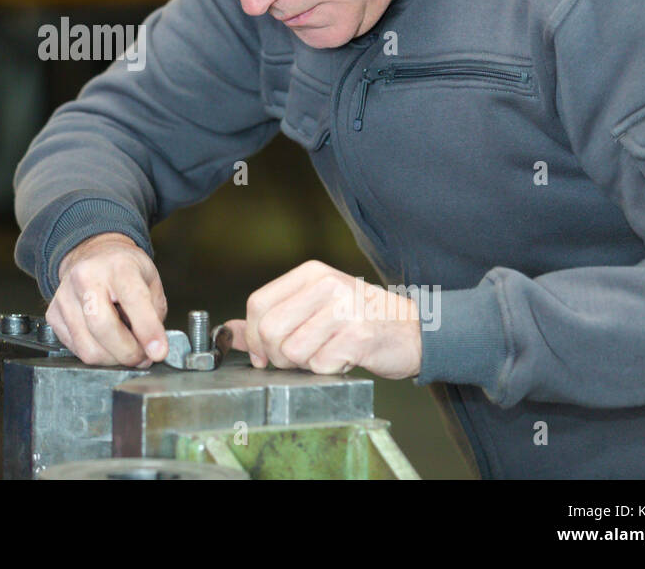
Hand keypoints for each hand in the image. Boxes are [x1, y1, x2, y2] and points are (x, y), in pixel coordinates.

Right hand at [47, 232, 168, 367]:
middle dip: (128, 353)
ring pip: (88, 347)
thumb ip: (154, 314)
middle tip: (143, 357)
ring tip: (125, 348)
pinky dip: (97, 354)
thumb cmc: (124, 269)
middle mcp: (86, 277)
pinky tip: (105, 341)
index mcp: (118, 265)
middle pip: (103, 327)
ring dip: (112, 359)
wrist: (93, 255)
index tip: (159, 352)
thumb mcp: (150, 280)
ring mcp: (64, 296)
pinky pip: (76, 349)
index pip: (133, 299)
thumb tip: (152, 349)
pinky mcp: (52, 314)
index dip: (148, 329)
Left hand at [228, 261, 422, 378]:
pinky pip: (319, 365)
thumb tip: (229, 331)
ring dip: (304, 364)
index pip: (259, 303)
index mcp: (311, 273)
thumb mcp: (314, 307)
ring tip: (325, 354)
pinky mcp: (358, 337)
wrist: (415, 331)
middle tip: (295, 359)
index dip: (253, 335)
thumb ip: (272, 317)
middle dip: (275, 356)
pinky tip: (343, 359)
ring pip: (292, 351)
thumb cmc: (360, 320)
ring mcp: (344, 310)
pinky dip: (327, 370)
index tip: (261, 354)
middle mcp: (327, 285)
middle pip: (270, 329)